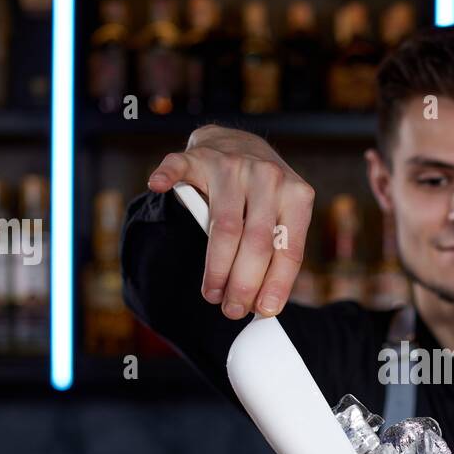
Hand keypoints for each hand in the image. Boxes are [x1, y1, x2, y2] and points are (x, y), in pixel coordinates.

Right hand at [145, 125, 315, 319]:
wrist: (239, 143)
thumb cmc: (263, 193)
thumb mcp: (283, 217)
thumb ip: (276, 254)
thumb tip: (263, 305)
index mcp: (296, 196)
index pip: (288, 248)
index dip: (276, 283)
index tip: (263, 310)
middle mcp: (267, 177)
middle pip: (256, 242)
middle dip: (243, 283)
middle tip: (232, 309)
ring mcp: (231, 165)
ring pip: (224, 226)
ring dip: (216, 267)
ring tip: (212, 293)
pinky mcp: (198, 157)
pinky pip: (178, 167)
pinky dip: (167, 177)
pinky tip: (157, 186)